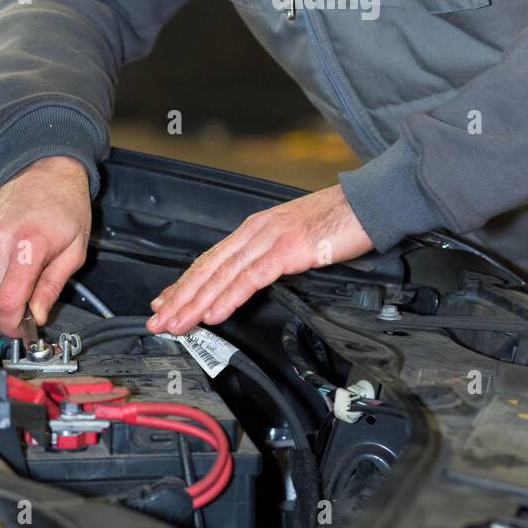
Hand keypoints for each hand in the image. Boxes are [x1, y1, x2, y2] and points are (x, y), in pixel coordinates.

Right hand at [0, 156, 91, 337]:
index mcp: (29, 245)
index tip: (20, 333)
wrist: (48, 170)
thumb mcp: (75, 250)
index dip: (12, 325)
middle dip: (11, 307)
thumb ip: (52, 287)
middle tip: (31, 302)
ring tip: (27, 263)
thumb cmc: (66, 206)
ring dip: (5, 285)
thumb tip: (37, 316)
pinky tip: (13, 251)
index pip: (8, 301)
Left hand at [145, 184, 372, 335]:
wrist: (368, 204)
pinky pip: (251, 277)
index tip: (167, 302)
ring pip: (222, 275)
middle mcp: (256, 230)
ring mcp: (270, 239)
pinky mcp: (287, 249)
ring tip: (176, 323)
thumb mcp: (296, 238)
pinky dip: (228, 297)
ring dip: (195, 302)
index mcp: (256, 227)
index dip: (186, 283)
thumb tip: (256, 278)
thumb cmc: (338, 222)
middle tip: (158, 321)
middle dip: (180, 297)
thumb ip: (272, 256)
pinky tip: (213, 313)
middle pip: (209, 268)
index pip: (212, 259)